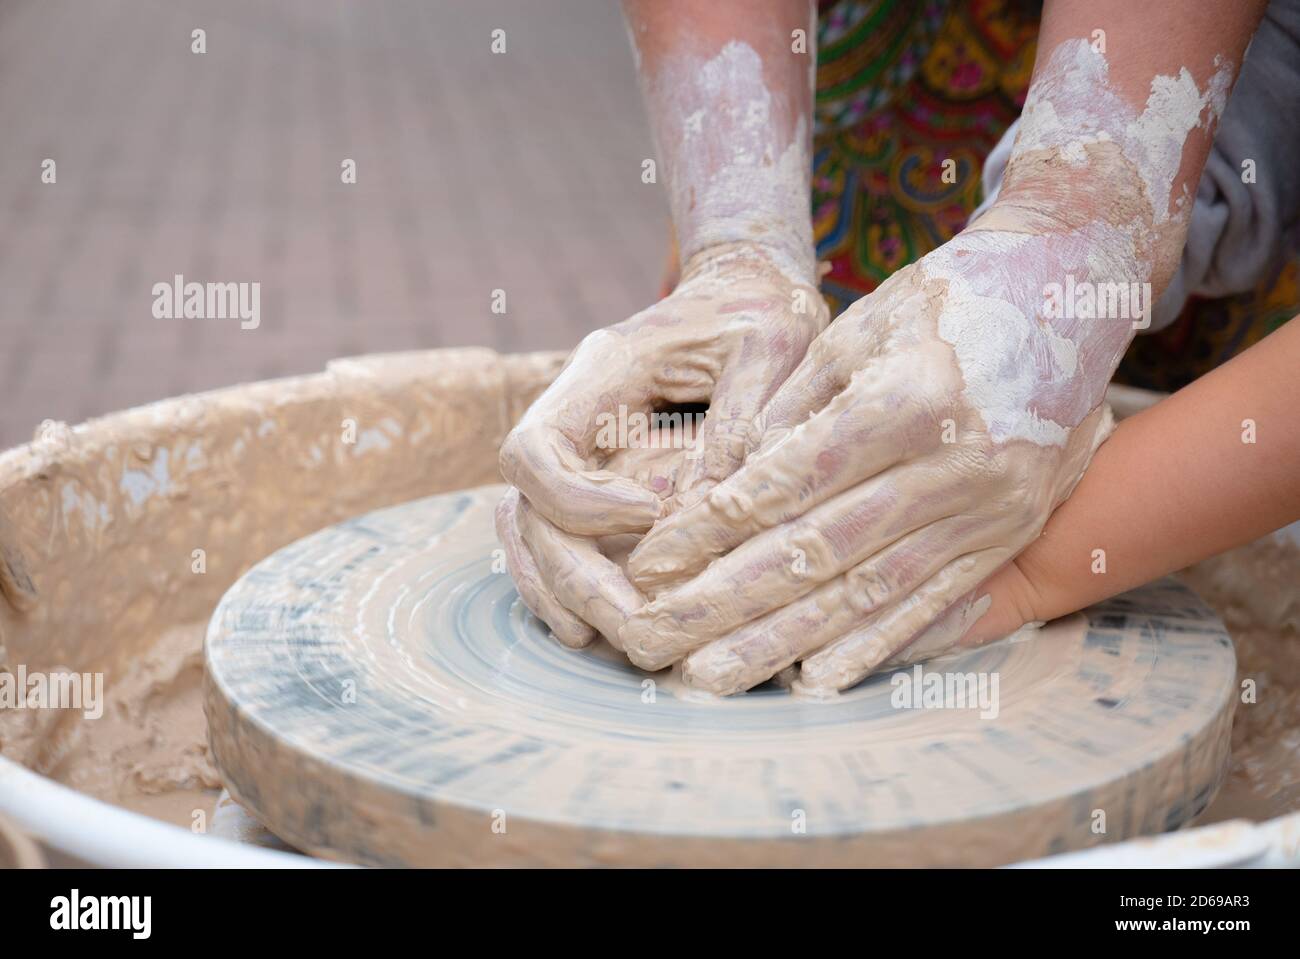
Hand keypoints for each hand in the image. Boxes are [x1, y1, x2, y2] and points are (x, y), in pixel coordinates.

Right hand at [497, 242, 827, 646]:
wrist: (747, 293)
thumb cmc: (760, 312)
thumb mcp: (771, 347)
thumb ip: (744, 420)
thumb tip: (715, 514)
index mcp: (600, 374)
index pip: (535, 449)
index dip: (577, 501)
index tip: (650, 518)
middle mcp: (574, 418)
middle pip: (530, 512)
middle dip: (574, 577)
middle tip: (636, 626)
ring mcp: (581, 452)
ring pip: (534, 536)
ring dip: (566, 595)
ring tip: (616, 643)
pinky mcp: (603, 482)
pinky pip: (564, 543)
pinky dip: (576, 590)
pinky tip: (609, 632)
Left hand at [620, 212, 1126, 693]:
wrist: (1069, 297)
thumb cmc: (947, 301)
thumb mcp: (860, 329)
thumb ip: (794, 411)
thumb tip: (725, 489)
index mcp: (908, 401)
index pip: (791, 482)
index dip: (713, 530)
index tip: (653, 565)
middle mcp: (954, 466)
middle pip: (821, 551)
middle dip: (728, 602)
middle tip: (656, 638)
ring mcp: (989, 510)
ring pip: (869, 592)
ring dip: (783, 641)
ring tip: (713, 677)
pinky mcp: (1009, 536)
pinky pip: (933, 604)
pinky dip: (871, 646)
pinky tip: (814, 680)